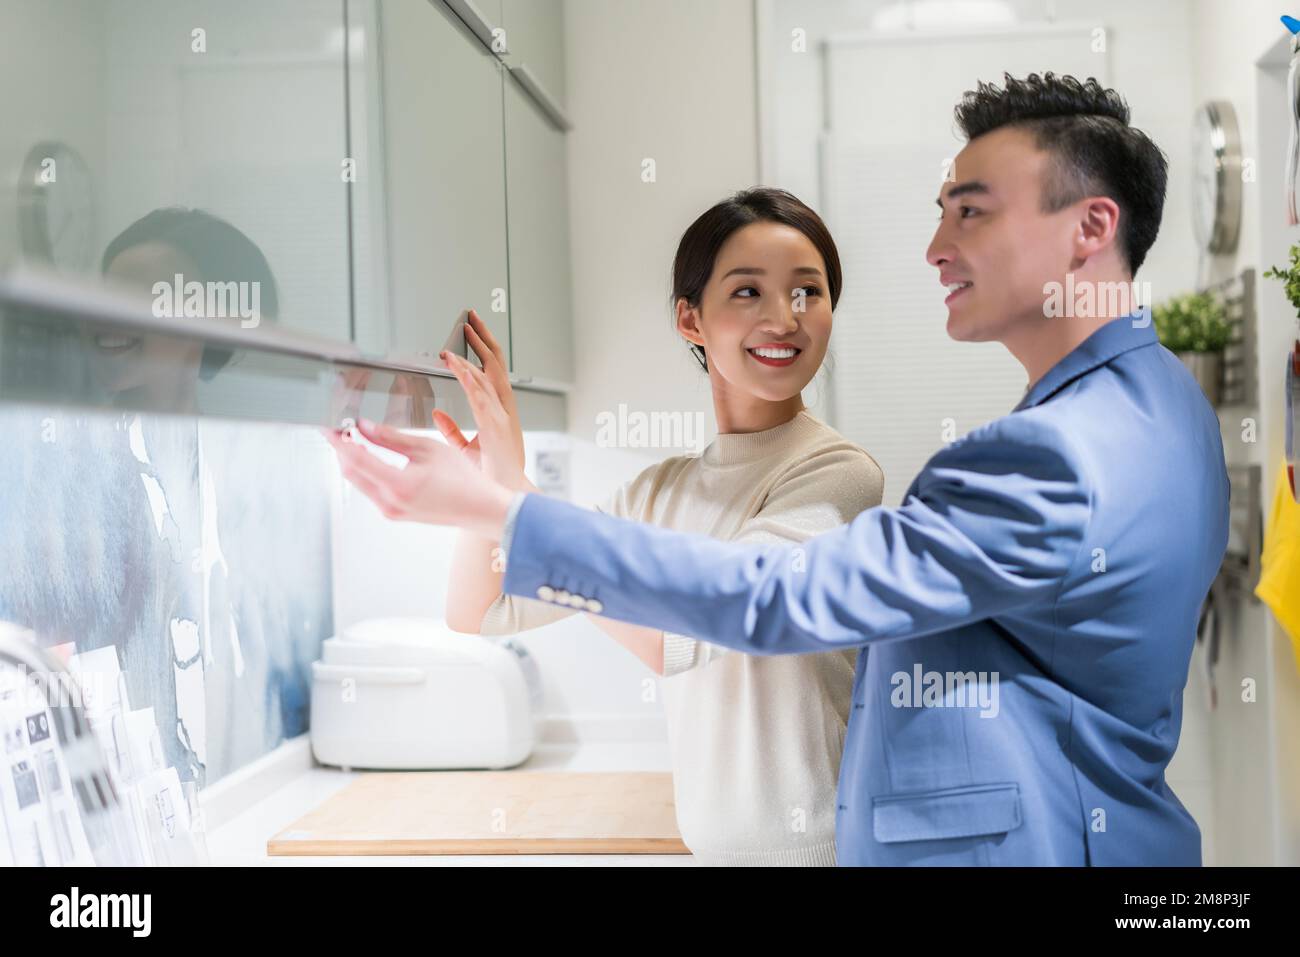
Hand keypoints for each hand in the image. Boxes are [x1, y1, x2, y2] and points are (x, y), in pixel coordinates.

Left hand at [321, 418, 515, 537]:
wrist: (479, 508)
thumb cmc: (463, 479)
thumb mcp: (427, 448)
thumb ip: (391, 437)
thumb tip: (365, 427)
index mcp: (398, 484)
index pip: (355, 459)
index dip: (338, 441)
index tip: (328, 427)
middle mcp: (390, 502)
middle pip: (351, 472)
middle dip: (341, 450)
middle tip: (340, 429)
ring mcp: (391, 511)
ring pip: (359, 482)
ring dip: (352, 461)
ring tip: (353, 440)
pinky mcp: (395, 514)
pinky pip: (371, 491)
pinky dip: (365, 473)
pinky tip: (369, 458)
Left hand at [438, 308, 523, 469]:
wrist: (503, 496)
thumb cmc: (489, 476)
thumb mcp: (465, 448)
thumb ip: (452, 429)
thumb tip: (437, 413)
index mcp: (500, 411)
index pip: (492, 371)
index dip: (483, 348)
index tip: (472, 329)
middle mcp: (504, 409)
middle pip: (496, 365)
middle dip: (484, 339)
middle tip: (471, 317)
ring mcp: (502, 417)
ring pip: (489, 375)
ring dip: (475, 351)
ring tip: (464, 332)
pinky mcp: (495, 428)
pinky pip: (482, 397)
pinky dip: (471, 378)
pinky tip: (460, 365)